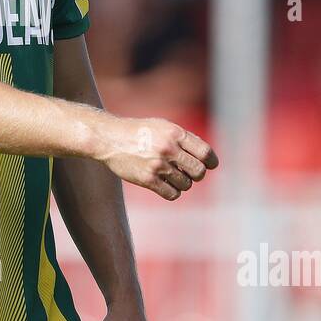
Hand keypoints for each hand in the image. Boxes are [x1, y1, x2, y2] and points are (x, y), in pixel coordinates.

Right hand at [96, 117, 216, 200]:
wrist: (109, 138)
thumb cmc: (139, 132)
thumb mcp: (163, 127)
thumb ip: (184, 139)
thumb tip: (206, 158)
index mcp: (174, 133)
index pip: (205, 152)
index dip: (211, 162)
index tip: (210, 165)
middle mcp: (168, 148)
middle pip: (199, 171)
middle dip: (197, 174)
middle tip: (189, 172)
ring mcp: (157, 165)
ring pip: (186, 184)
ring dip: (182, 183)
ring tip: (171, 176)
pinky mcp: (147, 179)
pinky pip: (172, 194)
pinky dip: (172, 192)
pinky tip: (165, 185)